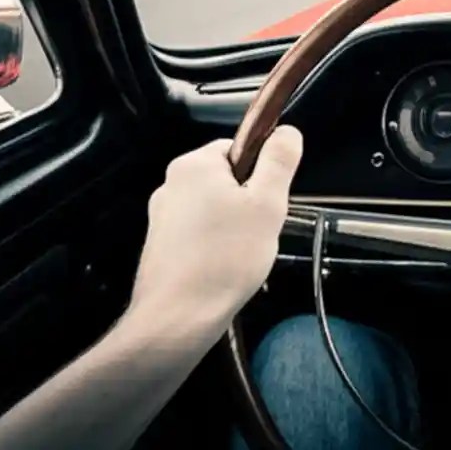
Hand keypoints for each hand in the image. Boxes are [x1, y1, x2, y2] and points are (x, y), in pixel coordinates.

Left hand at [130, 126, 303, 330]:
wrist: (179, 317)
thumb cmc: (223, 261)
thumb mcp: (267, 204)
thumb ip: (279, 162)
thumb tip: (287, 132)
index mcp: (194, 166)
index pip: (239, 146)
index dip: (262, 172)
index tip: (269, 199)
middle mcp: (172, 185)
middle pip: (227, 178)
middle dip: (248, 202)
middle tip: (259, 229)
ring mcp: (164, 216)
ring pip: (215, 208)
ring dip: (233, 226)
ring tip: (241, 253)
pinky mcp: (163, 244)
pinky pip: (201, 233)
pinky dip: (216, 245)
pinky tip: (225, 267)